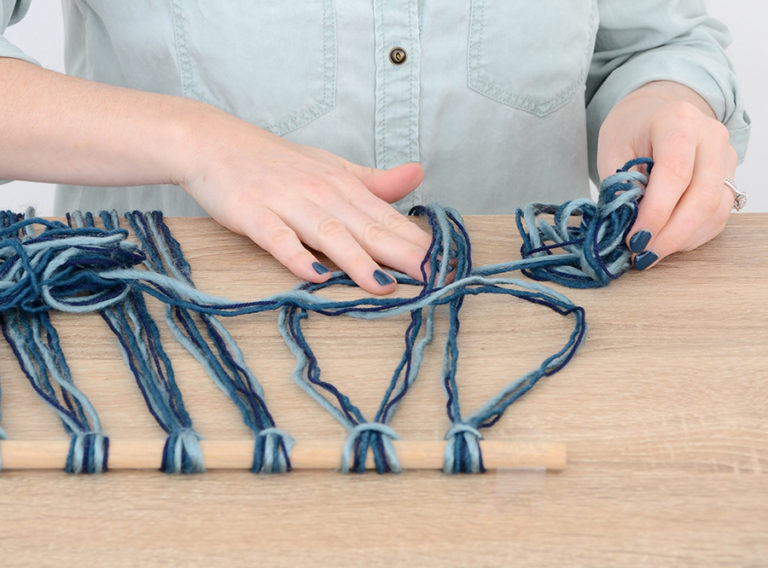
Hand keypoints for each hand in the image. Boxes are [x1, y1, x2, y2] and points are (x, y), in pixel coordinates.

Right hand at [175, 109, 431, 293]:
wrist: (212, 142)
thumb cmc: (273, 161)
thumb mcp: (328, 167)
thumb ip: (371, 181)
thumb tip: (417, 174)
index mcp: (341, 183)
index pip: (386, 216)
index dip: (415, 241)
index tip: (445, 263)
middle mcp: (320, 192)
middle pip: (366, 227)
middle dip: (401, 254)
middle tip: (432, 278)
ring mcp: (286, 202)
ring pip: (328, 234)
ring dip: (356, 260)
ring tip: (382, 285)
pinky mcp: (253, 214)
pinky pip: (277, 238)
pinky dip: (295, 256)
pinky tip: (315, 276)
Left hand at [597, 81, 737, 269]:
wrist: (656, 111)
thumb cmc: (631, 129)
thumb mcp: (613, 150)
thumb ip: (620, 186)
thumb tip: (627, 228)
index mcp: (677, 121)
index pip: (675, 172)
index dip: (656, 212)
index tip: (634, 239)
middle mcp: (710, 137)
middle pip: (702, 196)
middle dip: (670, 234)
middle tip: (642, 255)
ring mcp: (725, 157)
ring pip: (715, 210)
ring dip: (681, 239)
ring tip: (650, 252)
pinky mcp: (729, 177)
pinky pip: (718, 215)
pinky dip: (692, 236)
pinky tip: (668, 241)